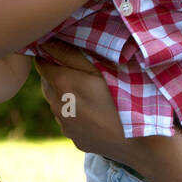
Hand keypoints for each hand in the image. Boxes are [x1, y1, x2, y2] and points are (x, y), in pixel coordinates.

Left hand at [35, 41, 143, 167]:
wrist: (140, 139)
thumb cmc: (124, 96)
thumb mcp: (100, 68)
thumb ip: (71, 54)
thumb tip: (46, 42)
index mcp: (62, 83)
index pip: (41, 63)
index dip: (50, 55)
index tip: (63, 52)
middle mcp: (57, 105)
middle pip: (47, 83)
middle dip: (57, 74)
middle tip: (79, 71)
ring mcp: (65, 125)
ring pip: (56, 103)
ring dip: (65, 94)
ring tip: (88, 92)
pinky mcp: (74, 138)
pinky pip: (68, 120)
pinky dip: (74, 113)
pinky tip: (94, 112)